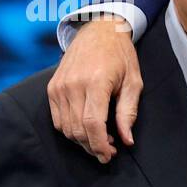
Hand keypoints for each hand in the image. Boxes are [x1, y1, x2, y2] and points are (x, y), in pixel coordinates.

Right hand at [47, 17, 142, 162]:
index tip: (109, 155)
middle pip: (77, 129)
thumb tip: (127, 140)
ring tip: (100, 140)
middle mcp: (72, 85)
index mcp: (95, 83)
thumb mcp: (134, 82)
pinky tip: (86, 129)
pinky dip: (70, 129)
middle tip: (109, 151)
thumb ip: (128, 113)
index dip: (100, 145)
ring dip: (81, 140)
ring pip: (65, 127)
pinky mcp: (52, 87)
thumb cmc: (121, 56)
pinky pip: (57, 118)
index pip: (92, 124)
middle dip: (92, 146)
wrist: (98, 31)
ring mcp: (59, 86)